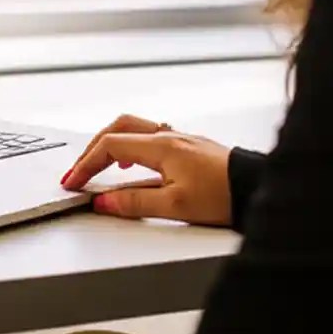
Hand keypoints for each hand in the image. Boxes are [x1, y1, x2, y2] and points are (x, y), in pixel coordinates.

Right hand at [60, 114, 233, 225]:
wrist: (259, 188)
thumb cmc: (224, 195)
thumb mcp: (175, 206)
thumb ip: (134, 202)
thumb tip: (103, 201)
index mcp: (162, 146)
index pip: (110, 145)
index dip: (86, 164)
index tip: (73, 182)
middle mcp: (169, 136)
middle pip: (118, 127)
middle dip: (92, 148)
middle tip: (78, 171)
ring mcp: (180, 138)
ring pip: (134, 128)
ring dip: (111, 143)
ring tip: (100, 166)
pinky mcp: (190, 146)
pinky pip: (149, 136)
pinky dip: (130, 145)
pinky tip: (134, 163)